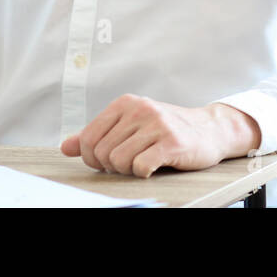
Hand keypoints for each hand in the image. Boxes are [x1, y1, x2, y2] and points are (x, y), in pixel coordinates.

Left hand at [60, 95, 260, 177]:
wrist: (210, 130)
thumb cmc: (166, 131)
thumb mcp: (130, 126)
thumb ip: (97, 135)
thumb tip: (66, 147)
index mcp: (125, 103)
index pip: (88, 138)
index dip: (94, 158)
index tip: (110, 160)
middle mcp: (140, 109)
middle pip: (102, 153)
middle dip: (112, 166)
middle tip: (131, 162)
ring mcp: (157, 124)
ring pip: (119, 162)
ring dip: (129, 170)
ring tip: (144, 162)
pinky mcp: (172, 142)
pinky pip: (141, 167)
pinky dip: (144, 173)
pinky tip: (155, 165)